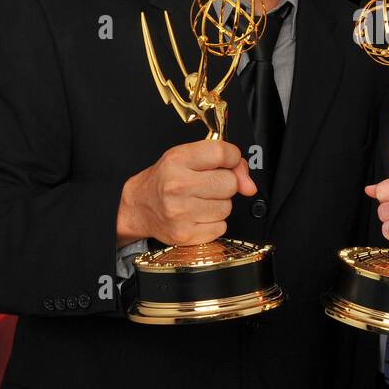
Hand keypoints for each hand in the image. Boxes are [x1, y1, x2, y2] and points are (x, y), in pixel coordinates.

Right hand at [117, 139, 255, 245]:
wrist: (139, 206)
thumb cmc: (165, 180)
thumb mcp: (188, 157)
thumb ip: (224, 162)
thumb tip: (249, 186)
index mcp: (177, 160)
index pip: (223, 153)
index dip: (232, 158)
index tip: (225, 162)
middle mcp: (177, 186)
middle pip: (230, 183)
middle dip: (225, 184)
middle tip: (207, 185)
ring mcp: (180, 213)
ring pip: (227, 207)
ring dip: (219, 204)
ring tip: (199, 200)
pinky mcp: (185, 235)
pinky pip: (221, 227)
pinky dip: (214, 222)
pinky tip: (198, 215)